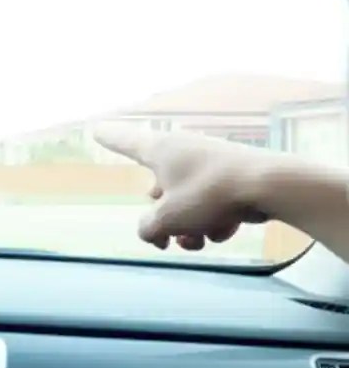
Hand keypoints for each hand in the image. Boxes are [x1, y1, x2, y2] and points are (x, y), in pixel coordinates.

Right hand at [94, 124, 270, 249]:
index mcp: (159, 151)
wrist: (271, 187)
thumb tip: (153, 232)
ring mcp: (207, 163)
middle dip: (163, 218)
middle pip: (158, 190)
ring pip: (184, 202)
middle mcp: (181, 151)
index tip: (95, 128)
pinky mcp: (230, 178)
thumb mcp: (166, 218)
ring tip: (201, 238)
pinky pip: (209, 204)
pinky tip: (227, 228)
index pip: (124, 142)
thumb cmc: (211, 194)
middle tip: (168, 238)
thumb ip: (147, 228)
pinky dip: (213, 220)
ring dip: (189, 227)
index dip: (109, 138)